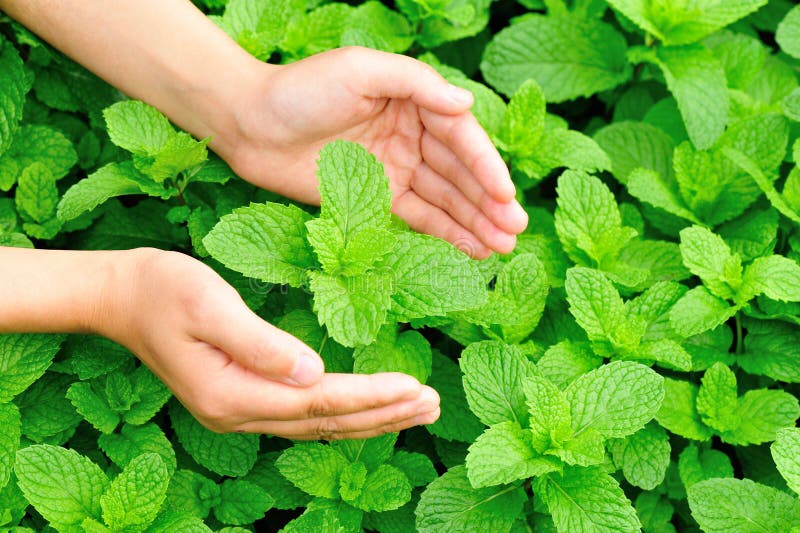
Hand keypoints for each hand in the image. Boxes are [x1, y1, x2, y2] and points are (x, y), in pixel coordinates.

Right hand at [99, 248, 439, 438]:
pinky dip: (344, 413)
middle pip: (326, 423)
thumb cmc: (163, 289)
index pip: (319, 402)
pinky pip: (304, 416)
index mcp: (233, 393)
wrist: (120, 297)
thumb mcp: (208, 305)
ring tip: (418, 411)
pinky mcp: (241, 399)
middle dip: (383, 415)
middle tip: (434, 405)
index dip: (371, 396)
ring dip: (370, 418)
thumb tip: (312, 373)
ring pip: (318, 425)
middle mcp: (238, 413)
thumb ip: (260, 342)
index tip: (416, 388)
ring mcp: (238, 411)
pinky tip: (369, 407)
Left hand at [222, 46, 527, 257]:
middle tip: (516, 232)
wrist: (248, 124)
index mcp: (412, 100)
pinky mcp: (374, 198)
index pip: (460, 136)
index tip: (506, 195)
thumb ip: (415, 83)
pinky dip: (443, 234)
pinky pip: (415, 218)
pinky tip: (469, 251)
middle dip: (488, 203)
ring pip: (443, 200)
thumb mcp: (359, 70)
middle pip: (458, 173)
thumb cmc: (300, 88)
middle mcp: (410, 134)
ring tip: (502, 249)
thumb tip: (465, 102)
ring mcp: (393, 169)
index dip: (485, 167)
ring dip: (474, 223)